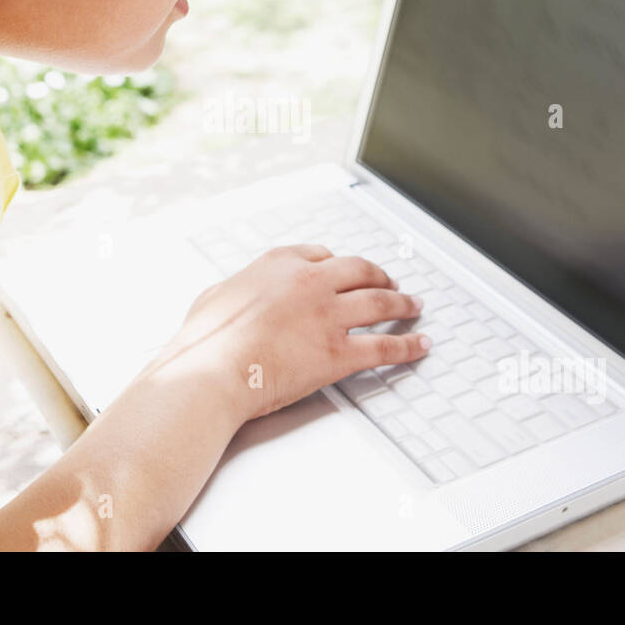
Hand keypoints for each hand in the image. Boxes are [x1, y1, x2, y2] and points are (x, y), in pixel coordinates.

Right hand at [154, 244, 427, 423]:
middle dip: (379, 276)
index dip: (339, 262)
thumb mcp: (212, 297)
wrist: (212, 370)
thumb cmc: (204, 341)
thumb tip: (230, 294)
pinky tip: (419, 346)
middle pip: (359, 271)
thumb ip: (232, 290)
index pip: (320, 254)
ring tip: (414, 306)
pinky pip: (383, 347)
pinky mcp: (338, 352)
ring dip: (403, 303)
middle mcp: (310, 282)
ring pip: (380, 303)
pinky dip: (407, 346)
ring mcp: (328, 316)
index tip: (346, 268)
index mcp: (279, 264)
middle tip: (390, 283)